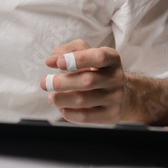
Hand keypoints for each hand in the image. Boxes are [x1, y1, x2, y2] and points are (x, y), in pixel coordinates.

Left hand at [39, 39, 167, 124]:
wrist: (123, 94)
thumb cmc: (97, 69)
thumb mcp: (86, 52)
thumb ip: (67, 50)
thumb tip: (51, 60)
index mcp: (112, 58)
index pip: (98, 57)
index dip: (77, 59)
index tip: (57, 63)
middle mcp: (116, 78)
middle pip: (87, 81)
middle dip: (61, 82)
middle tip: (45, 82)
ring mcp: (116, 98)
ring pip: (84, 99)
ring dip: (61, 99)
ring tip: (51, 97)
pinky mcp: (111, 115)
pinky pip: (86, 116)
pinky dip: (69, 112)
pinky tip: (61, 107)